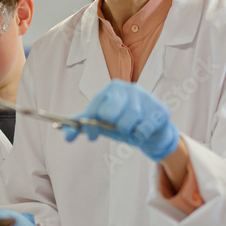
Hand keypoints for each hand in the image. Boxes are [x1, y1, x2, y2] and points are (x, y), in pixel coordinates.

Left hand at [63, 80, 178, 161]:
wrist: (150, 131)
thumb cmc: (121, 123)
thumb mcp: (100, 123)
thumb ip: (81, 126)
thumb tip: (65, 136)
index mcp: (112, 89)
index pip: (96, 108)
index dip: (91, 125)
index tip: (92, 137)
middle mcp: (129, 89)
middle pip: (110, 114)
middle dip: (111, 127)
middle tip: (117, 130)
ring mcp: (146, 98)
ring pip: (127, 124)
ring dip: (127, 134)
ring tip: (132, 131)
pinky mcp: (160, 110)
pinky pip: (143, 130)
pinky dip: (140, 136)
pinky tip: (143, 131)